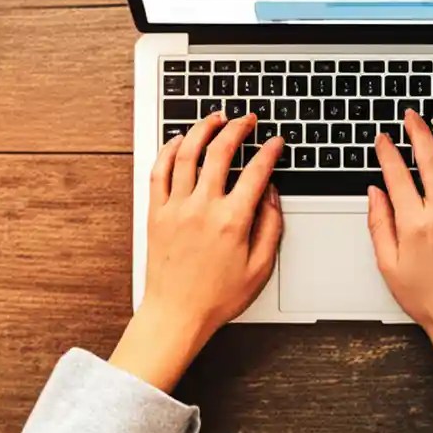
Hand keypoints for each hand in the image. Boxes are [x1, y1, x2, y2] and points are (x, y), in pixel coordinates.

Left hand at [110, 112, 283, 390]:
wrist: (176, 314)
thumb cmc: (217, 297)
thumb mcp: (260, 267)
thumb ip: (270, 226)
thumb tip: (270, 195)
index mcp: (232, 221)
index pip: (256, 172)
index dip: (270, 151)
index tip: (276, 142)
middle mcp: (202, 208)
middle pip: (221, 151)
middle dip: (238, 128)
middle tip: (247, 120)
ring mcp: (176, 208)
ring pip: (188, 153)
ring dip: (203, 129)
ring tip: (215, 118)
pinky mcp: (156, 213)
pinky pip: (159, 171)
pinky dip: (169, 150)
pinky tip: (179, 140)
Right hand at [368, 110, 432, 432]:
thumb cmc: (427, 299)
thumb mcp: (388, 266)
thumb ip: (378, 225)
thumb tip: (374, 193)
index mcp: (415, 225)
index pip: (398, 175)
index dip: (387, 151)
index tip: (383, 139)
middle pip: (431, 159)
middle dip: (418, 132)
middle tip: (410, 117)